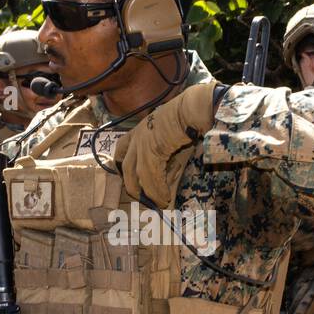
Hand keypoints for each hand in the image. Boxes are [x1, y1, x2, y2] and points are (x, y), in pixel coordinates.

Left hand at [115, 80, 218, 206]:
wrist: (193, 110)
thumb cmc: (187, 124)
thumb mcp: (174, 149)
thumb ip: (168, 172)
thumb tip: (168, 194)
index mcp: (139, 130)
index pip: (120, 150)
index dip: (121, 167)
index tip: (128, 180)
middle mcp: (136, 136)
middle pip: (125, 167)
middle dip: (133, 187)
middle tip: (144, 200)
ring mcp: (141, 142)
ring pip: (137, 175)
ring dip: (150, 193)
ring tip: (161, 203)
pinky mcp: (150, 148)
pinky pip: (150, 175)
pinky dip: (158, 189)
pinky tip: (166, 197)